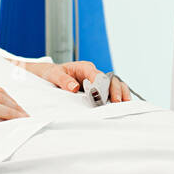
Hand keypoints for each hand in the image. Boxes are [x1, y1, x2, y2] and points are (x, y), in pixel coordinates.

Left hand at [12, 59, 132, 102]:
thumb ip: (63, 80)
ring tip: (126, 104)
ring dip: (121, 93)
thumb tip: (74, 87)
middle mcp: (93, 74)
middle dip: (115, 89)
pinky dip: (119, 98)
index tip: (99, 94)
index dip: (99, 84)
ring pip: (114, 85)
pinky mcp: (98, 92)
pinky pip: (111, 93)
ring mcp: (97, 83)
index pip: (95, 73)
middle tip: (117, 101)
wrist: (47, 76)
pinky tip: (124, 106)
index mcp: (84, 67)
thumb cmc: (50, 73)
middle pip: (109, 79)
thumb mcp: (53, 74)